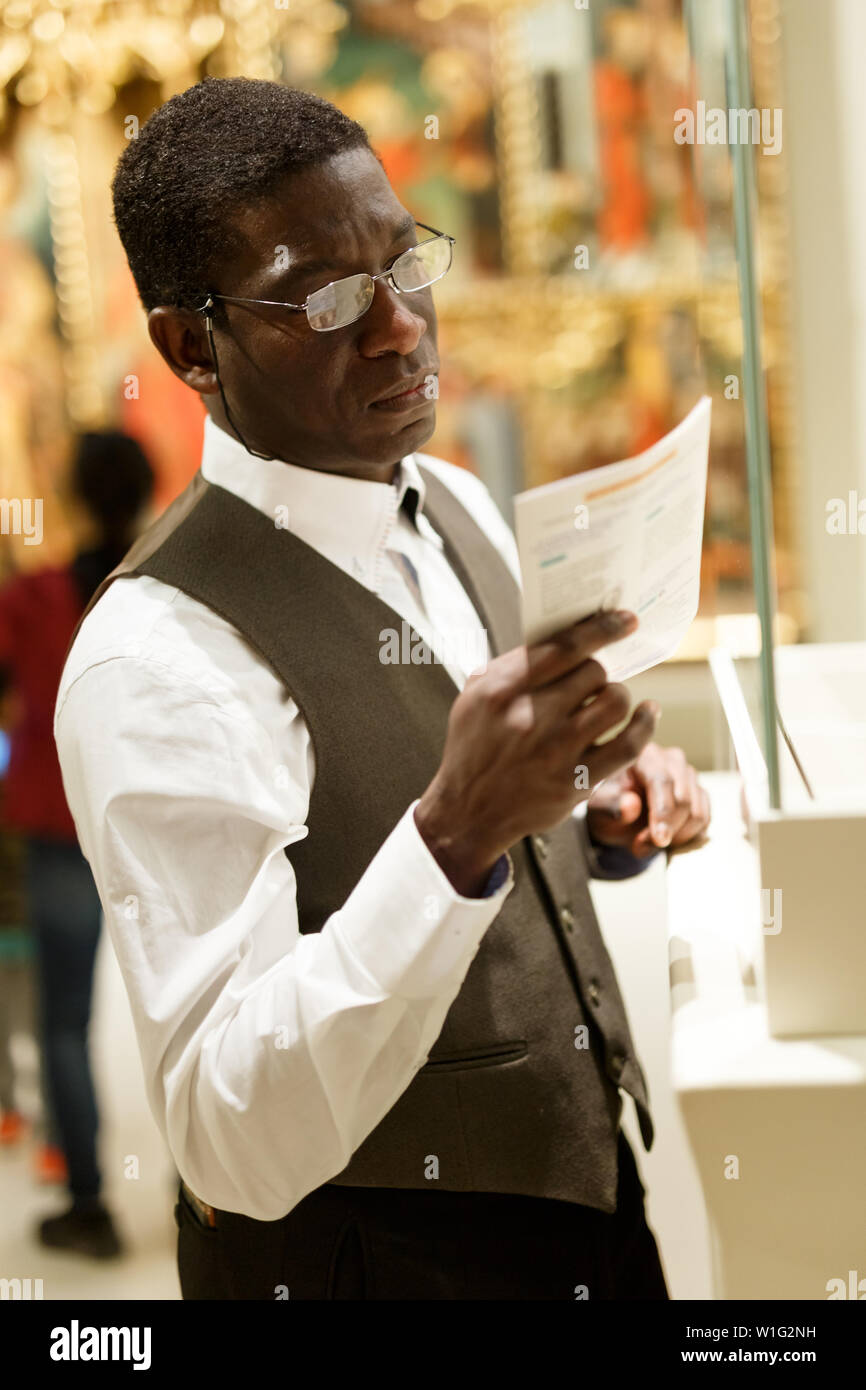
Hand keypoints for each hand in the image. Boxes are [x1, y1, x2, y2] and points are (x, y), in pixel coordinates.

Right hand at [415, 609, 660, 894]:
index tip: (625, 619)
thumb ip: (514, 664)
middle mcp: (529, 718)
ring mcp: (555, 752)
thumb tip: (566, 636)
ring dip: (617, 694)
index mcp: (501, 690)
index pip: (564, 647)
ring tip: (609, 699)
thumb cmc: (475, 745)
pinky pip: (629, 745)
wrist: (467, 811)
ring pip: (615, 701)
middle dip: (597, 670)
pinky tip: (646, 713)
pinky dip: (645, 724)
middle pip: (593, 672)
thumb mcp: (476, 696)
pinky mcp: (576, 781)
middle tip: (592, 679)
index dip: (602, 628)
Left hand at [586, 741, 710, 858]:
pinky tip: (665, 841)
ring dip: (676, 837)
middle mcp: (672, 760)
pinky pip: (704, 822)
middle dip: (665, 830)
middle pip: (683, 799)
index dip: (663, 812)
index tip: (659, 839)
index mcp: (644, 755)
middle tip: (639, 846)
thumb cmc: (606, 804)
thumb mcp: (598, 807)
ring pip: (698, 813)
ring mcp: (689, 777)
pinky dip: (687, 839)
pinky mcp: (700, 795)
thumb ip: (611, 805)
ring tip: (647, 843)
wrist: (616, 812)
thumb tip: (630, 805)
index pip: (662, 781)